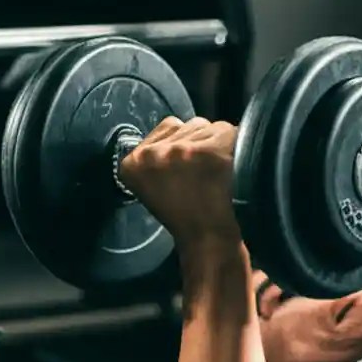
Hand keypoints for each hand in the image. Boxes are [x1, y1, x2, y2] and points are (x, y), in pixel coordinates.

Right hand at [118, 117, 240, 249]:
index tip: (186, 165)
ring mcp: (181, 150)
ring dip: (211, 143)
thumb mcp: (152, 184)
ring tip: (211, 171)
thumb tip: (177, 126)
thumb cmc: (183, 213)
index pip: (165, 127)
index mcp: (131, 163)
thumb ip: (156, 153)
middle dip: (194, 142)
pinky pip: (224, 129)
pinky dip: (229, 145)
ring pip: (204, 126)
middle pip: (185, 125)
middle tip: (199, 172)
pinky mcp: (208, 150)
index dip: (180, 144)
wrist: (205, 236)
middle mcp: (153, 153)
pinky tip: (225, 167)